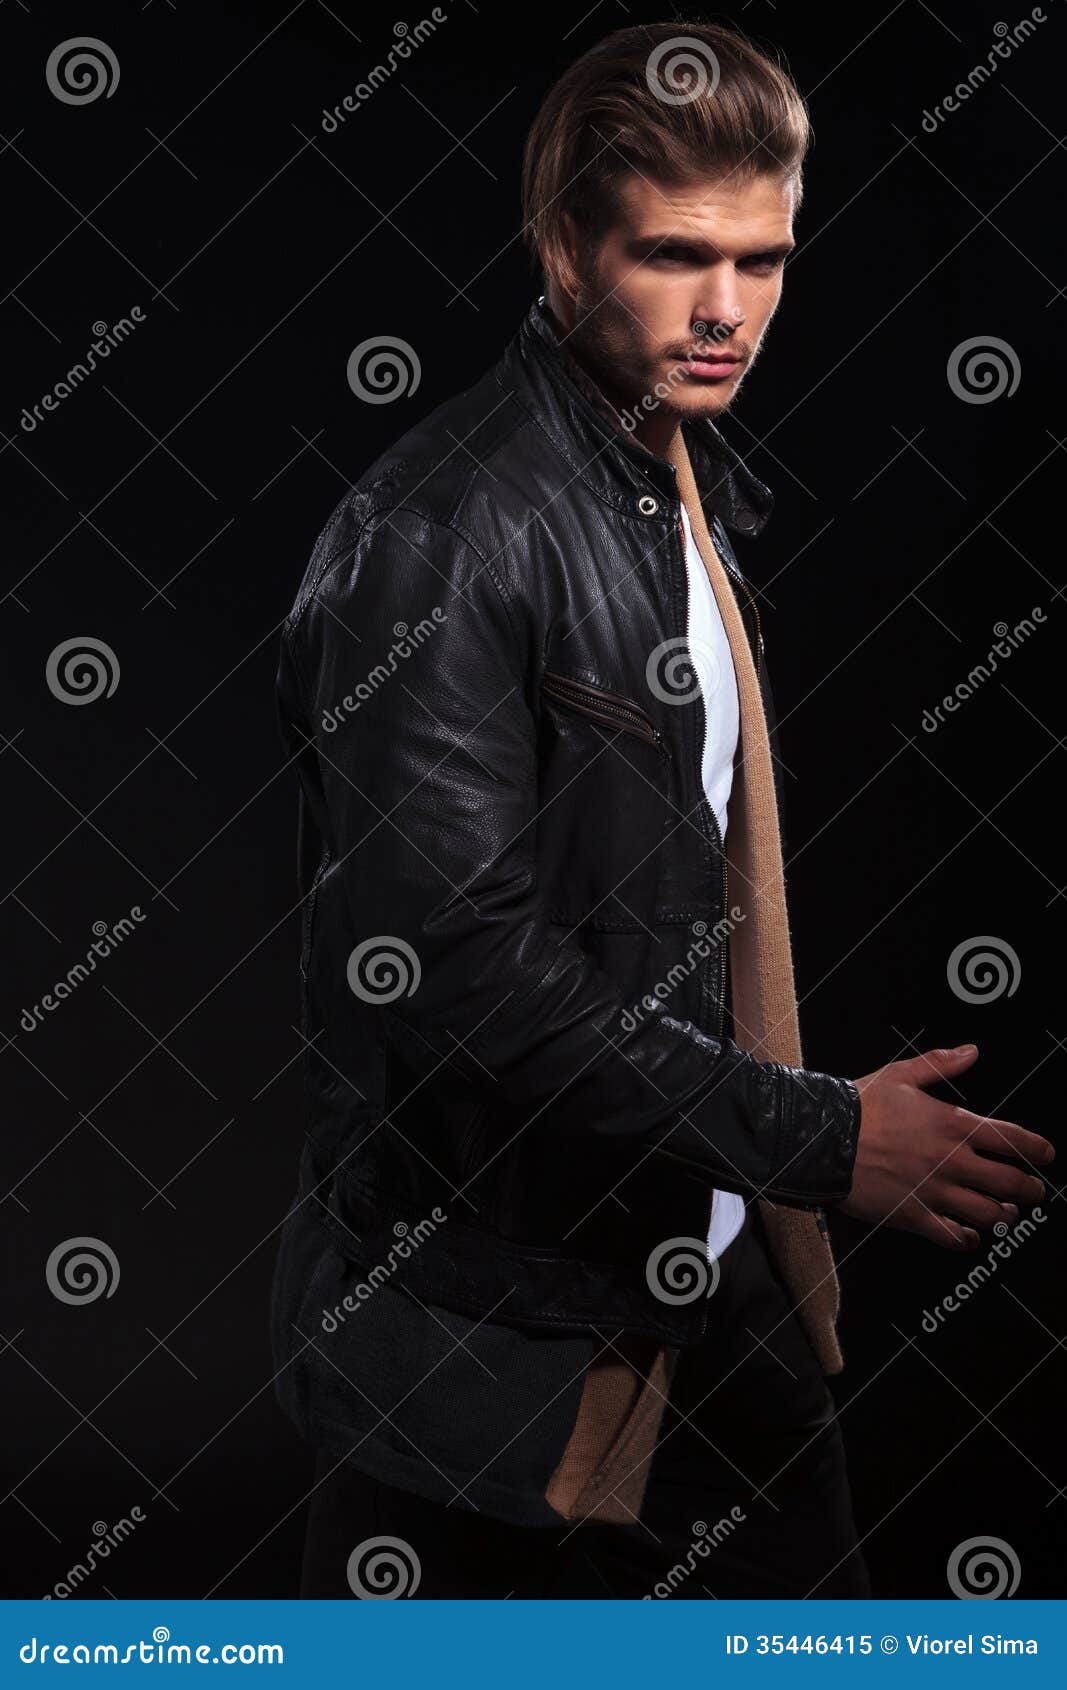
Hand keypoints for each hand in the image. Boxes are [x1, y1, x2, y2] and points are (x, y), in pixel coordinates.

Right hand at [838, 1044, 1053, 1248]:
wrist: (824, 1140)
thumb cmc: (860, 1106)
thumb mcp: (901, 1075)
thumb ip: (940, 1063)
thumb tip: (971, 1052)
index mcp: (954, 1125)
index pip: (1012, 1140)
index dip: (1037, 1149)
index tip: (1046, 1155)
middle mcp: (952, 1161)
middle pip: (1010, 1183)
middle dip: (1029, 1190)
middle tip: (1033, 1192)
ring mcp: (935, 1192)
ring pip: (988, 1214)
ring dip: (1003, 1216)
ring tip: (1006, 1214)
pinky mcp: (914, 1215)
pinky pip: (953, 1236)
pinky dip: (967, 1239)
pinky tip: (970, 1237)